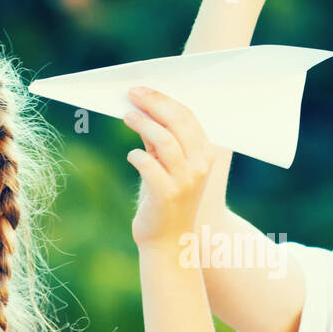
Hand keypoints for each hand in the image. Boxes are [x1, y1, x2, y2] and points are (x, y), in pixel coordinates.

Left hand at [123, 86, 214, 248]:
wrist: (168, 241)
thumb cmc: (165, 200)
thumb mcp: (167, 166)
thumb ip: (160, 141)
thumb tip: (142, 109)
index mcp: (205, 155)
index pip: (187, 117)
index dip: (164, 100)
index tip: (143, 90)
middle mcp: (200, 166)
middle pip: (178, 123)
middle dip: (154, 104)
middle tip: (133, 94)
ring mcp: (185, 181)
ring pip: (165, 140)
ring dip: (143, 124)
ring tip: (127, 116)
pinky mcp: (167, 194)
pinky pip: (149, 165)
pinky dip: (137, 155)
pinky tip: (132, 155)